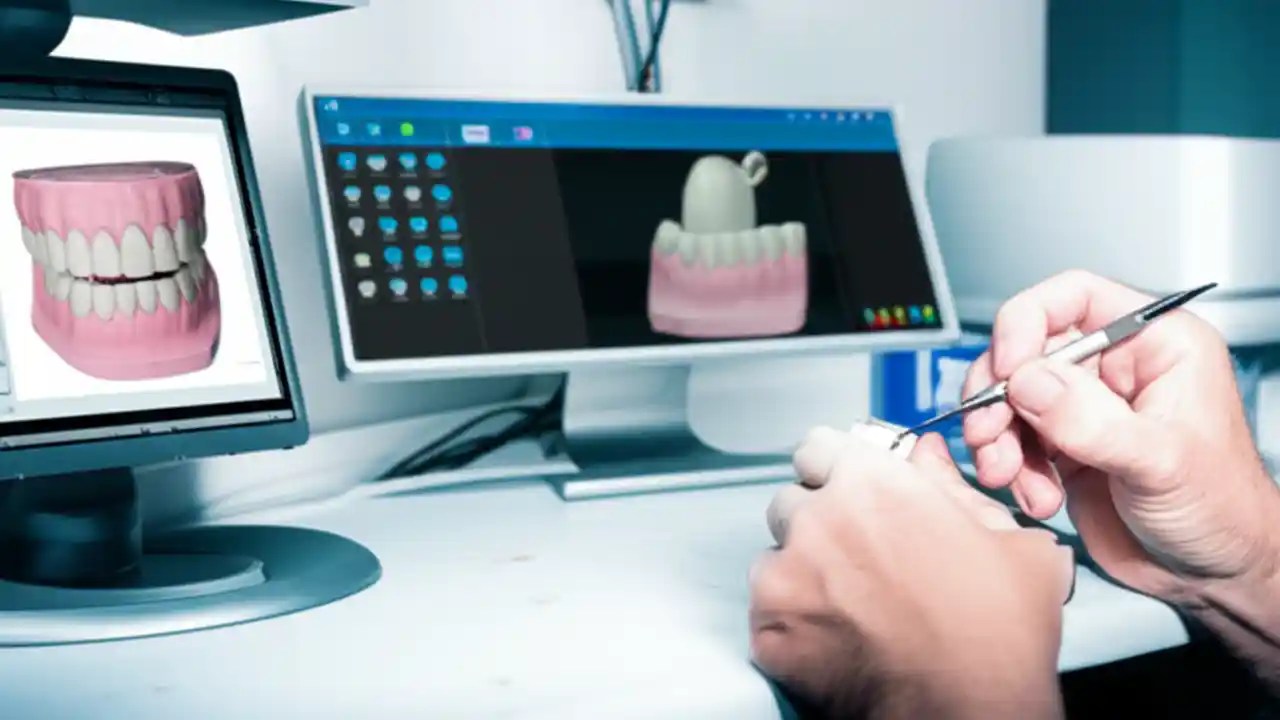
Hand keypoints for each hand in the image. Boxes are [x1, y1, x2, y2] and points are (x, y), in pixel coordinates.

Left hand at [750, 423, 1071, 719]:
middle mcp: (818, 520)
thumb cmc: (996, 634)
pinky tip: (834, 638)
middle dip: (816, 522)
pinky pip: (765, 611)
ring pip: (773, 556)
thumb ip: (953, 487)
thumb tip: (927, 457)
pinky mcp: (767, 629)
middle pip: (792, 502)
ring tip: (848, 606)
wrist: (969, 710)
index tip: (846, 487)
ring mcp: (785, 575)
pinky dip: (790, 623)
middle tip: (856, 558)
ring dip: (799, 572)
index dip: (834, 468)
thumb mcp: (1009, 541)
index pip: (818, 447)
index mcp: (871, 484)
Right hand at [963, 269, 1279, 609]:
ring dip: (997, 439)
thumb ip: (1091, 420)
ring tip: (1008, 473)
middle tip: (988, 433)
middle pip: (1026, 350)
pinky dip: (1010, 469)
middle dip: (999, 395)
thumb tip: (1028, 381)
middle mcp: (1114, 368)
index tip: (1009, 366)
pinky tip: (1038, 496)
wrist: (1213, 576)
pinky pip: (1011, 441)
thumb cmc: (1224, 509)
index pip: (1074, 297)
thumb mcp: (1161, 461)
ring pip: (1010, 398)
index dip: (1028, 322)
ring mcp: (1084, 408)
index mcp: (1154, 345)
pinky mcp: (1062, 447)